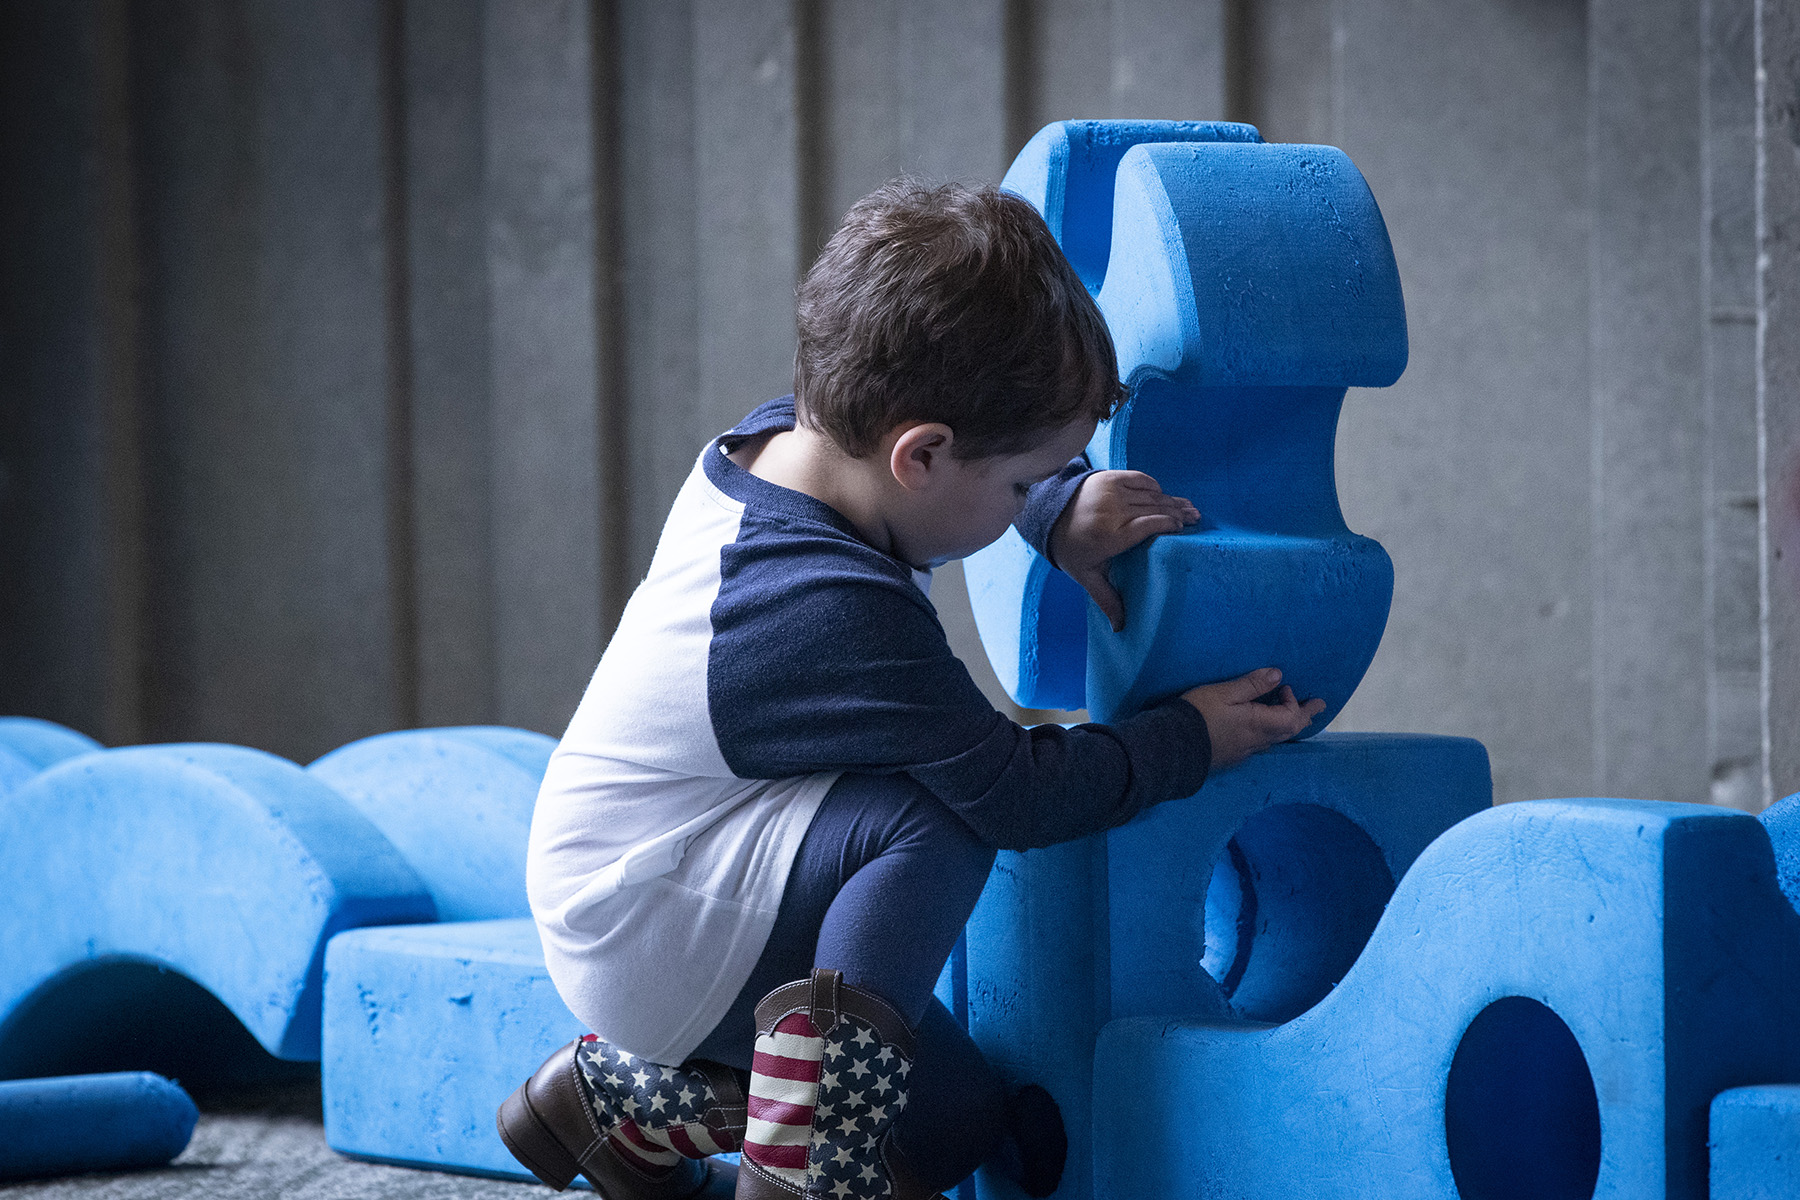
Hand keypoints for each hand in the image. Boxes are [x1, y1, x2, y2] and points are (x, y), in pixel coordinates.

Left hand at [1049, 470, 1197, 630]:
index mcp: (1109, 536)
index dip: (1169, 524)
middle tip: (1195, 517)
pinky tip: (1163, 494)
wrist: (1047, 516)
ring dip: (1171, 499)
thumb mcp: (1087, 576)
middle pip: (1154, 508)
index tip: (1182, 529)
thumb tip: (1120, 630)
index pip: (1149, 525)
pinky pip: (1139, 479)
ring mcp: (1110, 491)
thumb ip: (1107, 600)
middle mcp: (1111, 510)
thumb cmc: (1070, 549)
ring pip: (1150, 493)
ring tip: (1188, 506)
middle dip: (1177, 512)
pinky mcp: (1108, 477)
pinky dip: (1153, 486)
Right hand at [1182, 668, 1325, 769]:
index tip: (1285, 687)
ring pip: (1275, 740)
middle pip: (1289, 731)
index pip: (1291, 717)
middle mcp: (1256, 742)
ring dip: (1286, 726)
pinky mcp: (1232, 757)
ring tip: (1292, 718)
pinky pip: (1260, 746)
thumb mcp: (1225, 692)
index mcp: (1258, 725)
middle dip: (1303, 717)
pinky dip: (1269, 734)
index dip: (1293, 701)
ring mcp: (1244, 752)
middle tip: (1317, 707)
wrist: (1171, 746)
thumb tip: (1279, 675)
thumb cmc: (1198, 714)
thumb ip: (1252, 684)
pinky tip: (1261, 732)